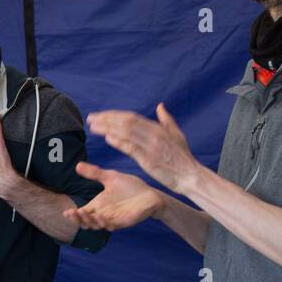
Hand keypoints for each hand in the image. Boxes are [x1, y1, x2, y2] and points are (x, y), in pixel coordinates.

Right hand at [63, 163, 164, 230]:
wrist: (150, 194)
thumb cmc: (131, 187)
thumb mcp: (110, 177)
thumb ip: (94, 173)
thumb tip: (77, 165)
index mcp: (98, 205)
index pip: (82, 212)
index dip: (73, 215)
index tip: (66, 212)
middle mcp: (103, 214)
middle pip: (85, 222)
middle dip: (77, 219)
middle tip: (71, 213)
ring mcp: (112, 219)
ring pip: (96, 225)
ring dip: (88, 221)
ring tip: (82, 213)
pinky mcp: (122, 222)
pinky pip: (110, 226)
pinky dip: (104, 223)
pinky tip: (99, 217)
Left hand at [86, 103, 201, 193]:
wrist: (190, 176)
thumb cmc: (182, 157)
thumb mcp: (177, 134)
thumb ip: (167, 120)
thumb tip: (160, 106)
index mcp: (157, 128)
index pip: (131, 117)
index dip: (113, 115)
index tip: (100, 115)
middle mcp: (153, 134)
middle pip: (126, 122)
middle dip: (106, 119)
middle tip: (91, 119)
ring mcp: (151, 146)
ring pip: (126, 132)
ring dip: (108, 128)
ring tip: (93, 127)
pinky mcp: (149, 160)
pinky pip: (132, 148)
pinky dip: (120, 142)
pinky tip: (108, 138)